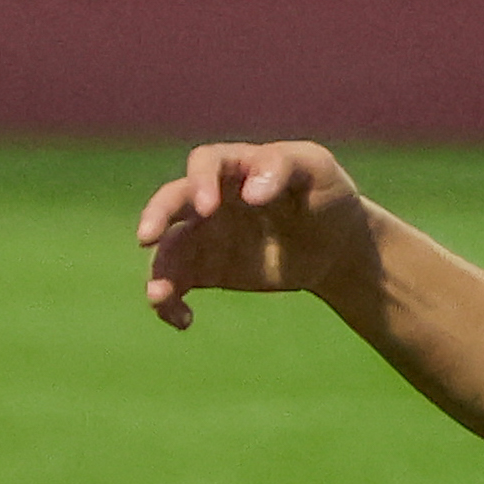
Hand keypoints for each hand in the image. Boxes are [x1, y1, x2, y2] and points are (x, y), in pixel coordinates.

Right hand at [140, 140, 377, 325]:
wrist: (336, 244)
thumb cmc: (327, 195)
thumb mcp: (317, 169)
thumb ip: (284, 166)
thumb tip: (250, 194)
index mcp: (235, 166)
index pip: (205, 164)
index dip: (200, 182)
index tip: (207, 208)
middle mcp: (211, 198)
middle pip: (172, 201)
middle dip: (156, 216)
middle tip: (147, 237)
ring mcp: (205, 234)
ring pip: (167, 248)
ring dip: (157, 270)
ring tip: (160, 296)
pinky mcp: (206, 270)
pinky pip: (176, 284)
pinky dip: (170, 302)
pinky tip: (184, 320)